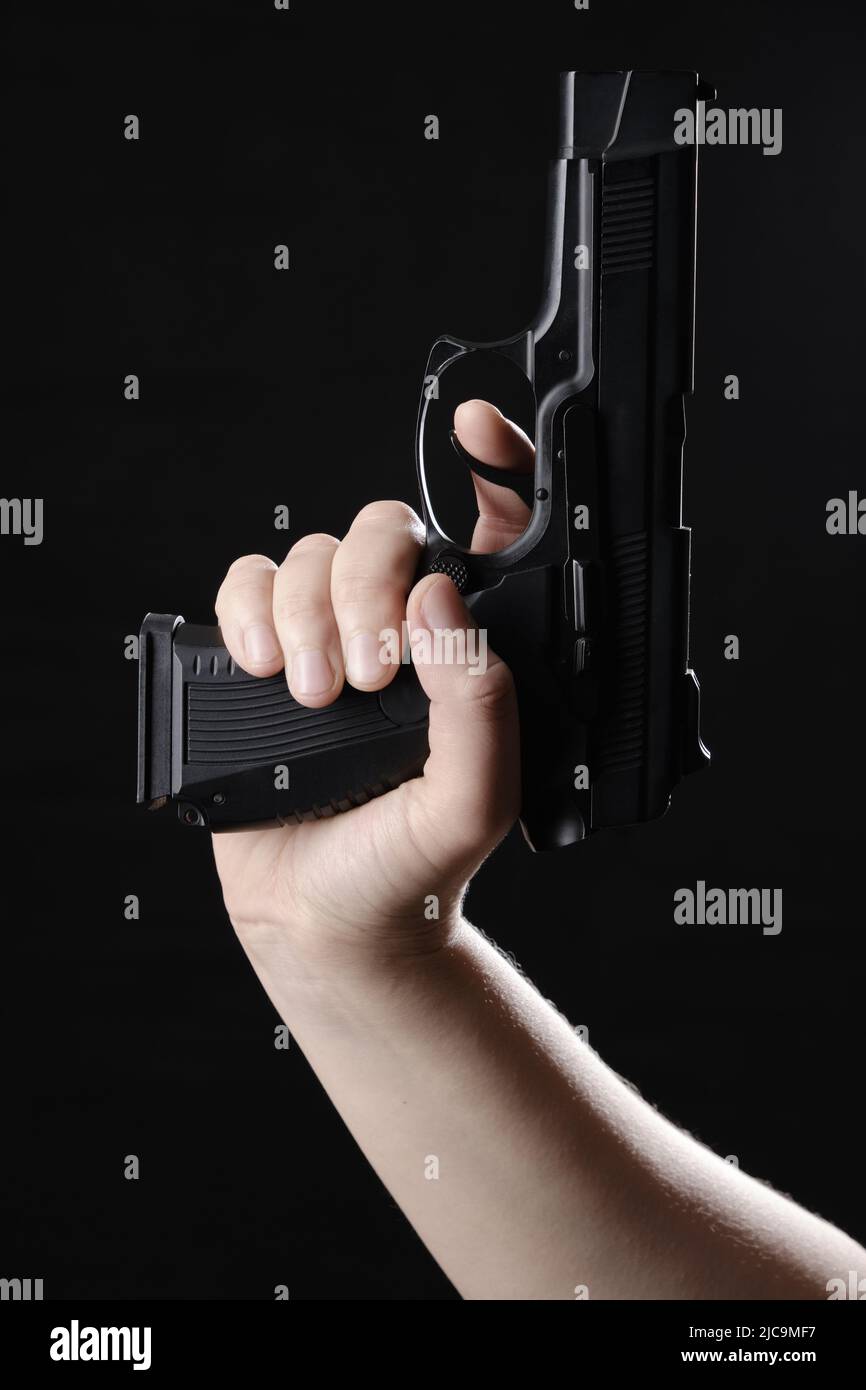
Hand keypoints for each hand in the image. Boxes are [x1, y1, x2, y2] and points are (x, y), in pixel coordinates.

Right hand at [211, 401, 533, 984]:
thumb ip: (481, 706)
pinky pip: (244, 582)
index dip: (495, 471)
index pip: (494, 536)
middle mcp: (403, 631)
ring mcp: (331, 638)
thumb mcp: (475, 800)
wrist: (328, 922)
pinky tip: (266, 668)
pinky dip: (248, 609)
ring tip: (317, 695)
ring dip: (308, 613)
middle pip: (384, 533)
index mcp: (471, 650)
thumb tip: (442, 599)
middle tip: (373, 671)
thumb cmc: (413, 867)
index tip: (479, 430)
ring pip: (309, 554)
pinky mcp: (264, 654)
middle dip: (370, 586)